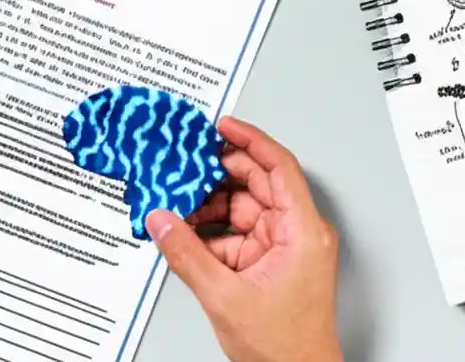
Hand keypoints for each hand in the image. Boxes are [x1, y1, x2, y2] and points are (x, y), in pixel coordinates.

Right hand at [144, 117, 341, 361]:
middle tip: (183, 165)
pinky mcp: (265, 262)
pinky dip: (207, 231)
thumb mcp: (226, 297)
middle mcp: (296, 233)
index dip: (250, 140)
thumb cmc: (286, 347)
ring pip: (240, 208)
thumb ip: (187, 255)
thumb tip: (161, 220)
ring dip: (207, 206)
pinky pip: (233, 233)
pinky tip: (183, 232)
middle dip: (217, 174)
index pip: (279, 167)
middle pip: (256, 183)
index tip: (222, 125)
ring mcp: (281, 247)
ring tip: (175, 203)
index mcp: (302, 232)